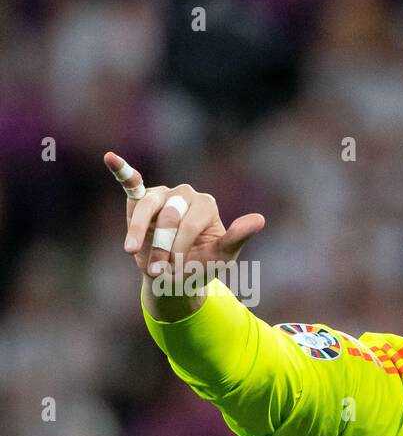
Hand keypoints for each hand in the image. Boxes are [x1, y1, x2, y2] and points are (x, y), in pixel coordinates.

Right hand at [103, 151, 264, 288]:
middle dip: (162, 247)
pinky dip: (121, 170)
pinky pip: (131, 183)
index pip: (189, 224)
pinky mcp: (140, 198)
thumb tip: (260, 219)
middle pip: (168, 216)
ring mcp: (162, 194)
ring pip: (146, 207)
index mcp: (206, 205)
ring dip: (138, 231)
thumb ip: (237, 237)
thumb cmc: (201, 266)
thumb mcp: (222, 257)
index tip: (179, 272)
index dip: (181, 249)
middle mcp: (184, 194)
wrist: (174, 277)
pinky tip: (110, 158)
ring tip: (131, 252)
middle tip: (159, 273)